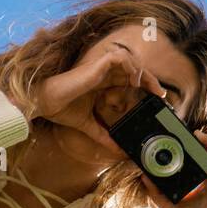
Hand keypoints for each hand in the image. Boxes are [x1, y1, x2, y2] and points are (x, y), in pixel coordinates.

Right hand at [20, 43, 167, 156]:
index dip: (145, 86)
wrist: (46, 104)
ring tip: (149, 87)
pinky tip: (133, 80)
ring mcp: (100, 68)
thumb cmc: (62, 109)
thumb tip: (116, 150)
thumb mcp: (88, 126)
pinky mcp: (96, 65)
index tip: (156, 99)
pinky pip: (119, 57)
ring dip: (142, 71)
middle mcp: (103, 74)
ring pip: (129, 59)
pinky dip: (129, 66)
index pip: (129, 80)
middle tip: (160, 94)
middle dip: (149, 79)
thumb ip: (103, 135)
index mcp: (102, 84)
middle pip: (133, 69)